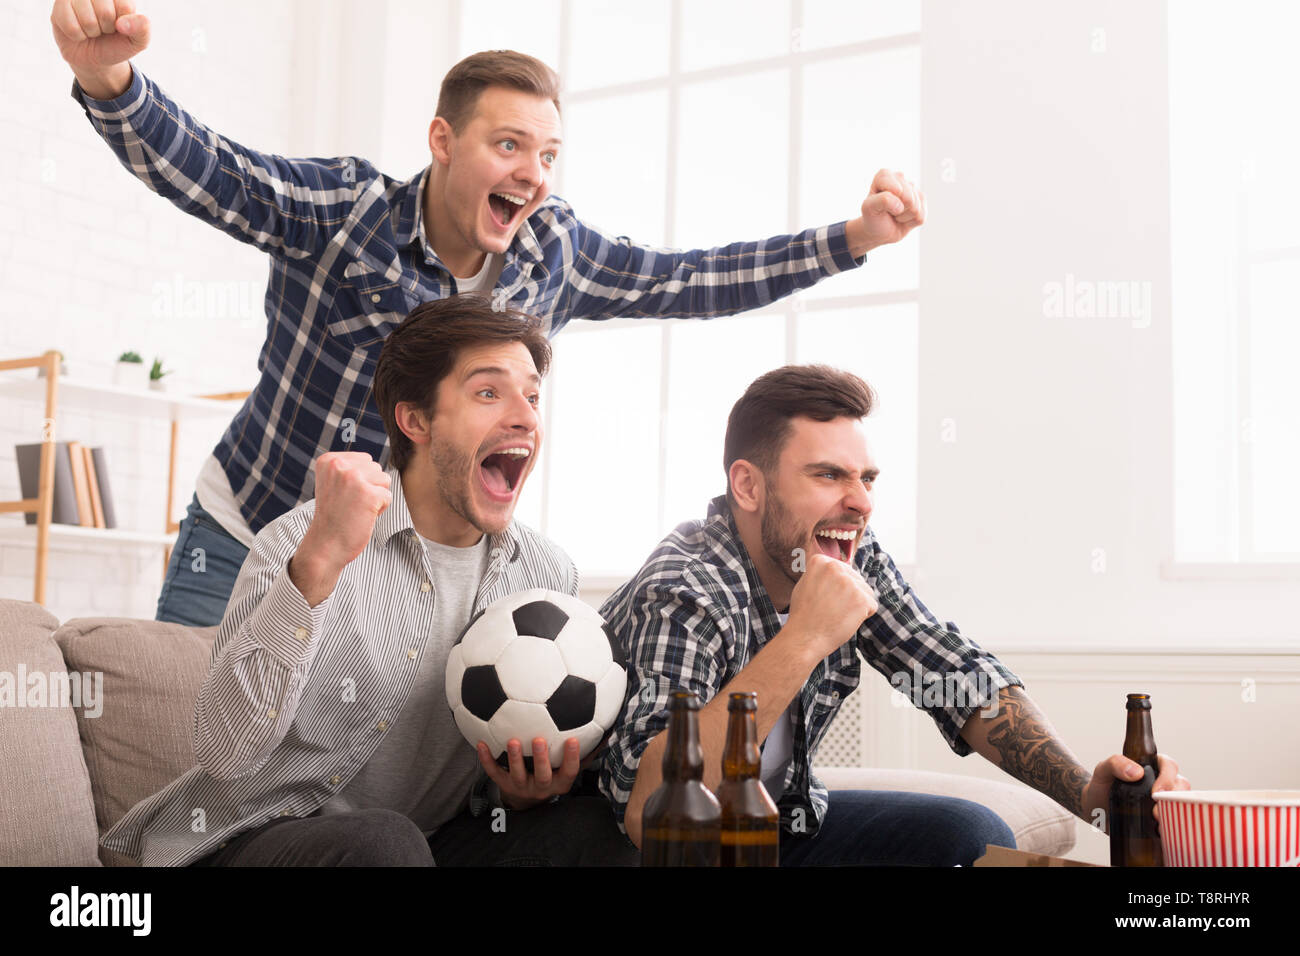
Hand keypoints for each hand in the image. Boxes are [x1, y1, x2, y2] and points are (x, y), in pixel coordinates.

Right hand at [51, 0, 150, 83]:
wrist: (93, 57)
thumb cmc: (116, 44)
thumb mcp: (137, 41)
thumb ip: (142, 29)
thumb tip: (123, 24)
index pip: (125, 6)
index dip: (124, 24)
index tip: (120, 26)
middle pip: (105, 12)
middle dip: (106, 28)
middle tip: (103, 28)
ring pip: (87, 19)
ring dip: (91, 32)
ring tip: (91, 29)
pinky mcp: (59, 5)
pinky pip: (71, 25)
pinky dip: (77, 35)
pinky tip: (78, 31)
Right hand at [302, 452, 391, 570]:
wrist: (326, 545)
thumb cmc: (334, 517)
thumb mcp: (334, 484)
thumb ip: (350, 468)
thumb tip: (374, 464)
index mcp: (329, 460)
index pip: (364, 459)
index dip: (360, 480)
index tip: (343, 495)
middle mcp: (339, 465)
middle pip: (376, 468)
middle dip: (370, 487)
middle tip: (351, 504)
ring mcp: (354, 478)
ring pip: (385, 480)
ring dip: (376, 497)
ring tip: (357, 509)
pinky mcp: (369, 494)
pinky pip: (388, 496)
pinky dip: (380, 509)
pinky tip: (363, 516)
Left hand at [478, 737, 580, 810]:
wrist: (528, 799)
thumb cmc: (553, 775)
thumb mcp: (569, 769)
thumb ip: (586, 753)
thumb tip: (604, 732)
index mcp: (560, 782)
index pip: (569, 772)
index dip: (572, 758)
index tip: (573, 739)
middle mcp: (541, 787)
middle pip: (542, 776)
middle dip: (541, 759)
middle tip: (539, 740)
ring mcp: (521, 787)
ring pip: (517, 775)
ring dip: (514, 758)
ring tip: (513, 741)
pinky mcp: (504, 784)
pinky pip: (493, 772)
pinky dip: (486, 759)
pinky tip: (480, 743)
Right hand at [785, 552, 878, 660]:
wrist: (803, 638)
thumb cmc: (803, 615)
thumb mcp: (805, 584)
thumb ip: (821, 573)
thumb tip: (836, 568)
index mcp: (820, 561)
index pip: (843, 571)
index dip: (836, 588)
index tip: (823, 598)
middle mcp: (835, 567)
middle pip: (856, 580)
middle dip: (848, 596)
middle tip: (830, 609)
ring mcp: (849, 582)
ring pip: (866, 592)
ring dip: (856, 605)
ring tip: (837, 614)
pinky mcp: (861, 598)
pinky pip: (871, 605)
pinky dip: (862, 616)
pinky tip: (845, 620)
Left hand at [849, 168, 925, 255]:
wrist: (880, 231)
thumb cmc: (873, 217)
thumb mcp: (868, 209)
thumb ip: (882, 200)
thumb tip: (900, 204)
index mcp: (884, 176)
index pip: (897, 189)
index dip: (890, 201)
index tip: (879, 205)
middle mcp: (900, 178)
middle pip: (909, 198)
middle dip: (898, 210)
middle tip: (888, 211)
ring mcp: (912, 188)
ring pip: (915, 208)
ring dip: (903, 217)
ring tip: (895, 215)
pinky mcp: (921, 200)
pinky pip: (921, 217)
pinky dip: (910, 223)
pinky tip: (903, 218)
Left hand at [1082, 753, 1190, 830]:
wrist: (1095, 811)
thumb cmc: (1101, 787)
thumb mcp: (1102, 771)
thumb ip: (1115, 763)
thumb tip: (1136, 772)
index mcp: (1152, 766)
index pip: (1170, 766)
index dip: (1168, 778)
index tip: (1155, 792)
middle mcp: (1163, 783)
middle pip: (1182, 786)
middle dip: (1174, 799)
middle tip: (1156, 813)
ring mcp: (1166, 801)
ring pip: (1184, 804)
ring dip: (1176, 814)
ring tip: (1158, 825)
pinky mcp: (1165, 818)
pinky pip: (1178, 822)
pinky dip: (1175, 827)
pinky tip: (1163, 834)